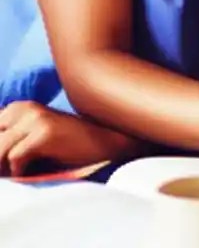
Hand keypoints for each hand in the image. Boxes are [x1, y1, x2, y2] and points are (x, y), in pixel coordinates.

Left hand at [0, 101, 139, 176]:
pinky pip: (15, 157)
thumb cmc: (67, 148)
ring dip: (5, 168)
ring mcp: (35, 118)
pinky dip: (20, 171)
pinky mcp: (44, 132)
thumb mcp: (32, 139)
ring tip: (20, 175)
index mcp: (17, 108)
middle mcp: (23, 108)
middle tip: (10, 172)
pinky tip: (32, 173)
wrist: (105, 144)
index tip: (5, 164)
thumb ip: (9, 142)